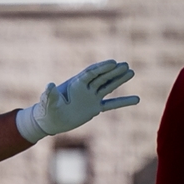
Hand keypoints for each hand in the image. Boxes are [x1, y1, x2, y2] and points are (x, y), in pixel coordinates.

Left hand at [15, 59, 140, 142]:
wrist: (49, 121)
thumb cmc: (46, 110)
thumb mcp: (48, 102)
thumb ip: (50, 94)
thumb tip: (50, 85)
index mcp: (75, 84)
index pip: (92, 73)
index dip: (102, 68)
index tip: (114, 63)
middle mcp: (85, 88)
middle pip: (102, 77)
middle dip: (114, 71)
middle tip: (126, 65)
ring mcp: (91, 97)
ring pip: (108, 86)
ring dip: (120, 80)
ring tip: (132, 72)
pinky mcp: (95, 108)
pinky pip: (111, 104)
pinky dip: (123, 102)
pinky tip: (137, 99)